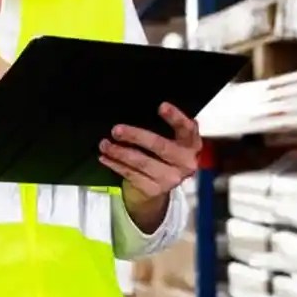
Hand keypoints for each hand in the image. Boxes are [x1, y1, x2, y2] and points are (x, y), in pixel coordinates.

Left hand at [99, 102, 200, 231]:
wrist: (163, 184)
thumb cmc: (165, 152)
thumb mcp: (171, 138)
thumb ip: (163, 127)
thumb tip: (135, 109)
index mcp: (191, 144)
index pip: (187, 128)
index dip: (176, 117)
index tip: (161, 106)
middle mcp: (185, 163)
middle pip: (160, 146)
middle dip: (136, 136)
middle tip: (116, 130)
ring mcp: (170, 178)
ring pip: (141, 162)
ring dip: (119, 152)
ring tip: (105, 144)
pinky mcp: (154, 190)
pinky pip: (131, 174)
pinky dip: (116, 165)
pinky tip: (105, 157)